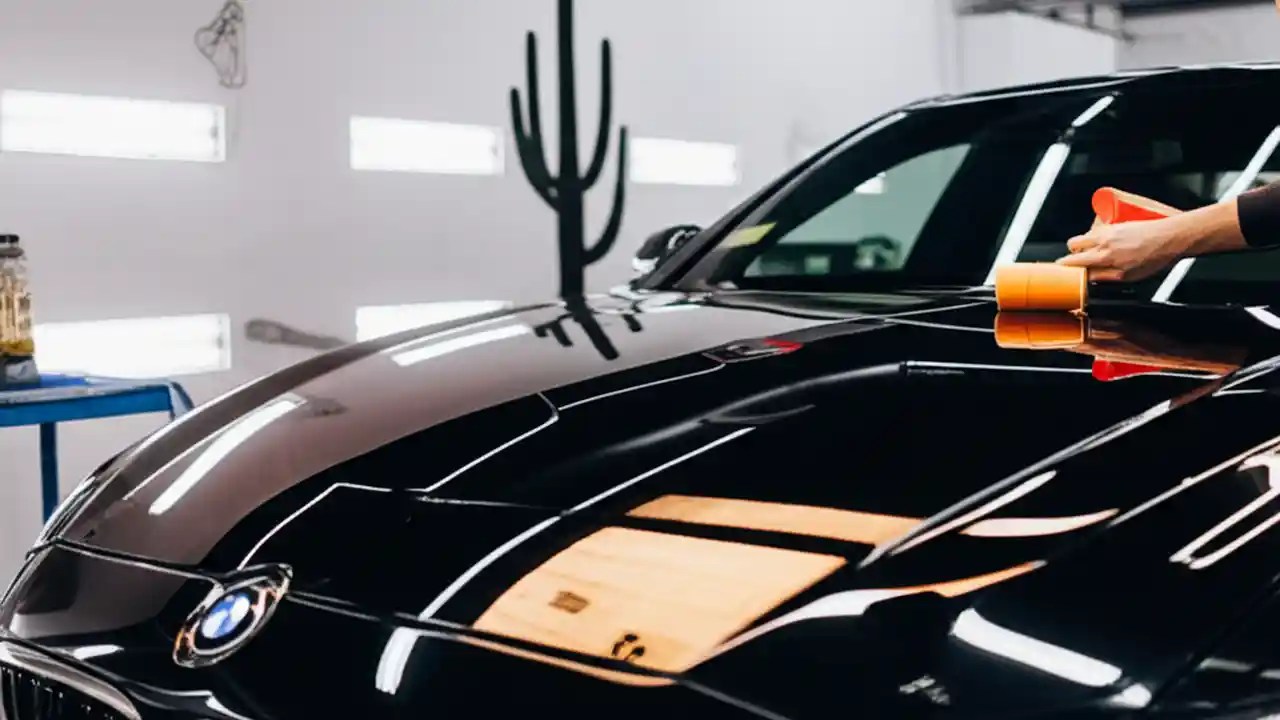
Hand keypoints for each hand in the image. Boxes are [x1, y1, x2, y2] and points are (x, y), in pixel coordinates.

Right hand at [1056, 216, 1191, 281]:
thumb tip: (1087, 278)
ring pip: (1086, 235)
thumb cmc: (1154, 257)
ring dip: (1085, 244)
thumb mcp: (1128, 276)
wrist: (1171, 237)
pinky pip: (1099, 230)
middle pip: (1074, 243)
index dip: (1065, 266)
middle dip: (1073, 252)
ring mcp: (1110, 229)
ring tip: (1097, 254)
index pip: (1073, 260)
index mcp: (1104, 256)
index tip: (1063, 270)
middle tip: (1081, 262)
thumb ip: (1104, 276)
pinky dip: (1098, 237)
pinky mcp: (1117, 223)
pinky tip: (1111, 245)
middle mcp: (1103, 240)